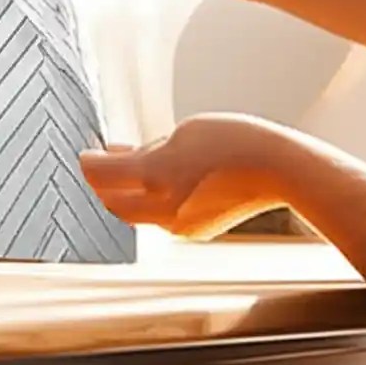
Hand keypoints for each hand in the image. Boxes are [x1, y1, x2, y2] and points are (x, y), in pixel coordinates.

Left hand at [79, 113, 292, 239]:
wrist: (279, 169)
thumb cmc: (234, 142)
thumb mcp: (181, 133)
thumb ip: (144, 148)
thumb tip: (117, 154)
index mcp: (154, 174)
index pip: (99, 174)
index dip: (87, 162)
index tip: (86, 153)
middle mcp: (161, 204)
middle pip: (109, 202)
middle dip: (101, 184)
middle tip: (103, 164)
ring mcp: (177, 223)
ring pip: (133, 214)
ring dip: (126, 194)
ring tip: (137, 169)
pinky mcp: (192, 231)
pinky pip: (158, 219)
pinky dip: (151, 203)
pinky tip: (165, 183)